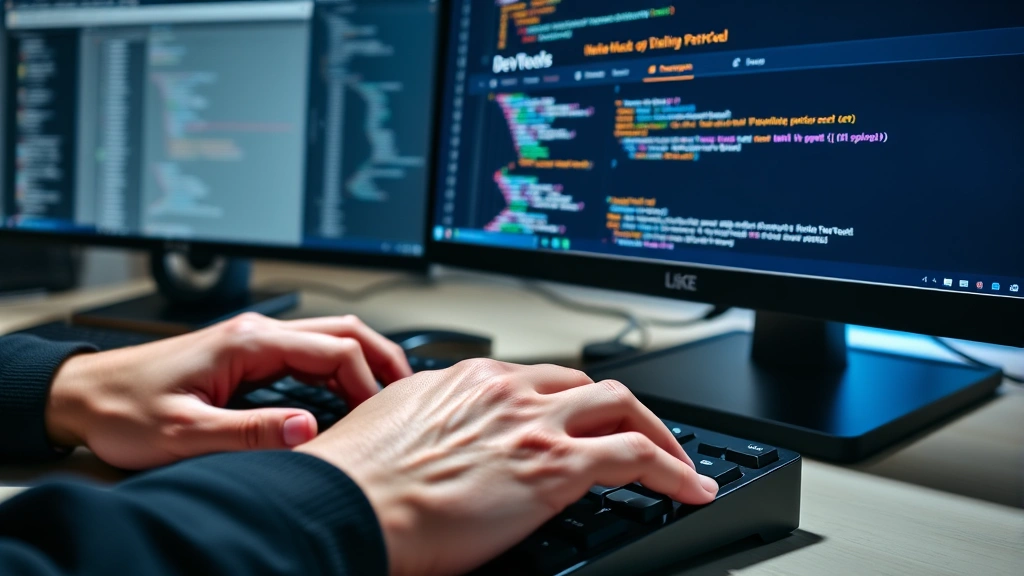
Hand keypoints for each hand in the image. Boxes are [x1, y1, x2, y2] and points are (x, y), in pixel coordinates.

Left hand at [45, 313, 411, 469]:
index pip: (333, 348)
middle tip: (408, 391)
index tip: (380, 412)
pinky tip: (346, 394)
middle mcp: (255, 332)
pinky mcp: (246, 353)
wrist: (81, 396)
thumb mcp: (185, 434)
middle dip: (382, 356)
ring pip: (327, 337)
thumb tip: (309, 430)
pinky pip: (307, 352)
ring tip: (386, 394)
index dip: (366, 379)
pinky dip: (338, 367)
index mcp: (248, 341)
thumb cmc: (124, 410)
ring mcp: (252, 340)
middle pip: (341, 329)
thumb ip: (250, 432)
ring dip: (363, 360)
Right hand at [296, 359, 717, 575]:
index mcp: (469, 381)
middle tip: (637, 431)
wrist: (348, 503)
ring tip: (676, 458)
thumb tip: (439, 437)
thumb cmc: (356, 477)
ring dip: (656, 430)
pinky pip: (637, 456)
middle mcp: (507, 390)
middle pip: (586, 383)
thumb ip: (430, 419)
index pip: (537, 378)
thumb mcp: (392, 425)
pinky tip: (690, 487)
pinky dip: (673, 469)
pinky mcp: (556, 465)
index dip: (568, 399)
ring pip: (621, 405)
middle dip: (619, 406)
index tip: (578, 417)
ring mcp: (534, 423)